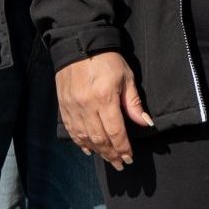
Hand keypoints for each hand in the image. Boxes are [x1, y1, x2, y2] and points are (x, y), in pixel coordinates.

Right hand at [56, 52, 153, 168]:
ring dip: (97, 152)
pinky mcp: (63, 106)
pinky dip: (80, 143)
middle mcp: (87, 106)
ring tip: (108, 159)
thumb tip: (145, 123)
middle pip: (100, 139)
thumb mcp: (126, 77)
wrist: (78, 44)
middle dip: (112, 155)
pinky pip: (71, 130)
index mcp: (105, 98)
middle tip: (120, 164)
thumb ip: (133, 103)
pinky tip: (88, 150)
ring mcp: (73, 107)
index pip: (115, 132)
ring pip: (85, 138)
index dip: (123, 148)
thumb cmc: (107, 59)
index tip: (129, 158)